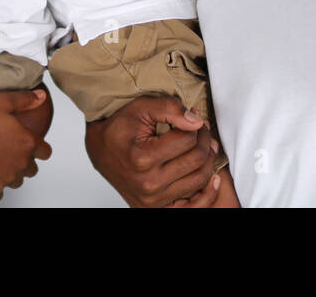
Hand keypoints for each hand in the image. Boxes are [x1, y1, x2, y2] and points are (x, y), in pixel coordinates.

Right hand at [0, 89, 51, 200]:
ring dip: (11, 173)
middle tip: (10, 152)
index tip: (34, 147)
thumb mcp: (1, 101)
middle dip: (24, 161)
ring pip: (17, 181)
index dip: (40, 148)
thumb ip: (25, 99)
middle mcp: (20, 162)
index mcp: (26, 142)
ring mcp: (7, 178)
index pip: (45, 152)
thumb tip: (41, 97)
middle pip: (32, 169)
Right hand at [84, 95, 216, 206]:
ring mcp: (154, 199)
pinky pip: (193, 207)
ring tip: (205, 145)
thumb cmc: (119, 128)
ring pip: (199, 179)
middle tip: (201, 129)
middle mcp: (149, 183)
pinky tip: (214, 179)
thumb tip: (196, 121)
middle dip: (204, 139)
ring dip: (209, 159)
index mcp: (142, 158)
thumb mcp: (140, 108)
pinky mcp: (157, 208)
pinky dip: (208, 195)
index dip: (196, 124)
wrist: (101, 150)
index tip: (195, 117)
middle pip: (196, 159)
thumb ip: (169, 108)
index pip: (188, 139)